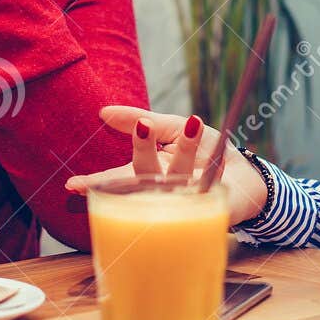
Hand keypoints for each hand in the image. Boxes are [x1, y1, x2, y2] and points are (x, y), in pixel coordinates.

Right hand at [65, 105, 269, 226]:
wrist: (248, 176)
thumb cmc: (206, 153)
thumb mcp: (173, 128)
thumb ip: (138, 119)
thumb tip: (103, 112)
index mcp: (150, 174)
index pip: (118, 178)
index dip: (95, 182)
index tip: (71, 186)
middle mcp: (163, 191)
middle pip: (144, 177)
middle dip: (142, 151)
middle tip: (144, 126)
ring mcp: (186, 200)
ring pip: (177, 179)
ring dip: (183, 150)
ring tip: (191, 124)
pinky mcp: (213, 206)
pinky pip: (207, 189)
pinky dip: (211, 171)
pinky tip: (215, 163)